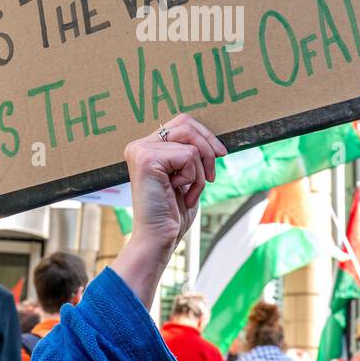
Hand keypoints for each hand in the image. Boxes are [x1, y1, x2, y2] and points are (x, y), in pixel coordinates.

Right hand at [109, 114, 225, 307]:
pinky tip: (182, 194)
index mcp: (146, 147)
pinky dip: (193, 178)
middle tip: (210, 176)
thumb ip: (190, 153)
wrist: (159, 238)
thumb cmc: (173, 212)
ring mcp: (140, 151)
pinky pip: (187, 156)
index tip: (220, 154)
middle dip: (208, 148)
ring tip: (190, 190)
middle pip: (186, 124)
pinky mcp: (146, 160)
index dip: (205, 135)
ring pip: (190, 143)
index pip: (181, 122)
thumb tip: (212, 137)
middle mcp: (139, 145)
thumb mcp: (185, 176)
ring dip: (199, 169)